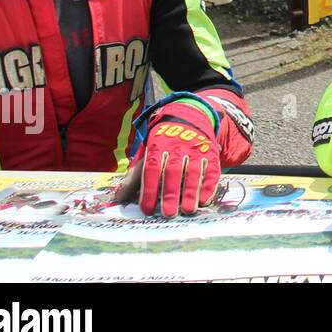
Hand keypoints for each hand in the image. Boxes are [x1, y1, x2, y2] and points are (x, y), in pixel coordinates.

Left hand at [118, 100, 221, 217]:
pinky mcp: (210, 152)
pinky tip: (204, 200)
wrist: (188, 117)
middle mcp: (177, 145)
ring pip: (194, 171)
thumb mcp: (147, 153)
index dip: (149, 190)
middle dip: (171, 193)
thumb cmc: (163, 143)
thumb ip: (134, 176)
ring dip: (190, 192)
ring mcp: (196, 148)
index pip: (152, 169)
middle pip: (173, 171)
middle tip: (168, 214)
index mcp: (157, 145)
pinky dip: (208, 185)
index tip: (147, 209)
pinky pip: (211, 169)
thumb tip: (120, 198)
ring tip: (187, 210)